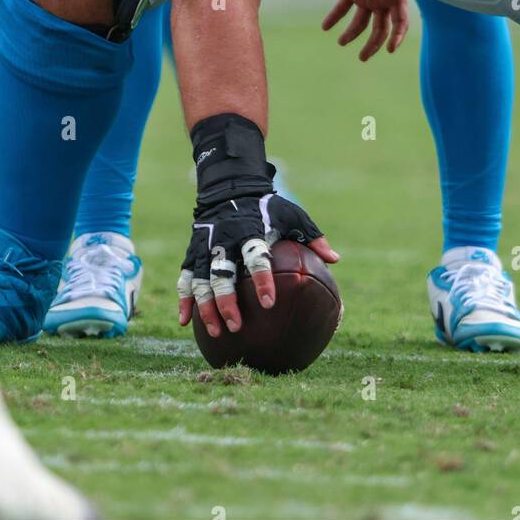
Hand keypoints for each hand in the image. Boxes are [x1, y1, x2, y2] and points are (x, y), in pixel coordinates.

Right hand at [178, 191, 337, 337]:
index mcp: (250, 230)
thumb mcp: (291, 215)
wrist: (230, 188)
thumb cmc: (268, 208)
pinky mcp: (192, 252)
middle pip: (222, 274)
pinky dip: (184, 299)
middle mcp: (224, 240)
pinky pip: (184, 277)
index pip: (256, 257)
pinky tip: (184, 321)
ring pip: (200, 280)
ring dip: (205, 307)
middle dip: (227, 301)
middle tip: (237, 325)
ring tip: (215, 331)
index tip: (270, 302)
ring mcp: (206, 247)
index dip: (262, 279)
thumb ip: (312, 236)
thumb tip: (335, 259)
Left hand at [321, 0, 409, 60]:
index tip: (390, 49)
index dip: (398, 36)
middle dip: (373, 45)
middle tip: (362, 58)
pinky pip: (342, 9)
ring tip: (341, 42)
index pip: (401, 22)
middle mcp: (383, 2)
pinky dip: (333, 17)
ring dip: (351, 34)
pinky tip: (325, 27)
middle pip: (380, 30)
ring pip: (361, 23)